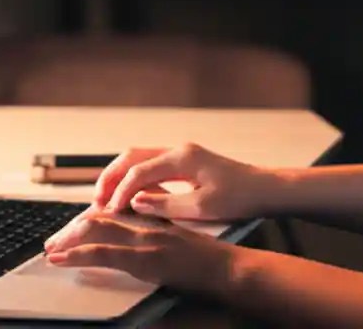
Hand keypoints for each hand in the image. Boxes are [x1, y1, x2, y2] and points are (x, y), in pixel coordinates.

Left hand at [43, 211, 240, 293]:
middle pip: (97, 217)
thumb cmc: (206, 255)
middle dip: (70, 229)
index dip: (85, 219)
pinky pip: (101, 253)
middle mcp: (144, 222)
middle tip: (53, 242)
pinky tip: (60, 259)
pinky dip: (75, 255)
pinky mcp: (143, 258)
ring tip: (50, 250)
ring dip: (66, 239)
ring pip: (93, 230)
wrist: (227, 267)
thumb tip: (134, 220)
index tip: (69, 231)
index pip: (109, 210)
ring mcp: (143, 239)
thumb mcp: (178, 232)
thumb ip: (156, 222)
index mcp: (151, 215)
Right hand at [89, 144, 272, 220]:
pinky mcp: (185, 162)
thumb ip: (166, 204)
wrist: (265, 189)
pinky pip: (150, 164)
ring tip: (105, 198)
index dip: (120, 192)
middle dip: (110, 178)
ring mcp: (181, 154)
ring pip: (138, 158)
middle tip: (96, 201)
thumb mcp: (202, 208)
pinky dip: (134, 177)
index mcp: (181, 158)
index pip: (139, 172)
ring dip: (119, 176)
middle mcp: (178, 150)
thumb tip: (135, 202)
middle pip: (131, 157)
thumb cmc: (240, 198)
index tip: (109, 211)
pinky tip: (128, 194)